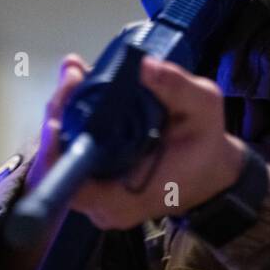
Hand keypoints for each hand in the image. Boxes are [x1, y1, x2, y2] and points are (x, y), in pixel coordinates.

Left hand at [25, 54, 247, 230]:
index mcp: (122, 197)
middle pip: (59, 160)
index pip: (68, 178)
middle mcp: (101, 204)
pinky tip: (81, 88)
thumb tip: (143, 65)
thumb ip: (177, 88)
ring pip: (63, 154)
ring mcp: (95, 196)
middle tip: (74, 72)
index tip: (62, 103)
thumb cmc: (207, 144)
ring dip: (65, 112)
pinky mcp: (95, 182)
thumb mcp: (205, 108)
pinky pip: (73, 151)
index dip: (56, 142)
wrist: (212, 170)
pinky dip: (74, 119)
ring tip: (77, 74)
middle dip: (62, 111)